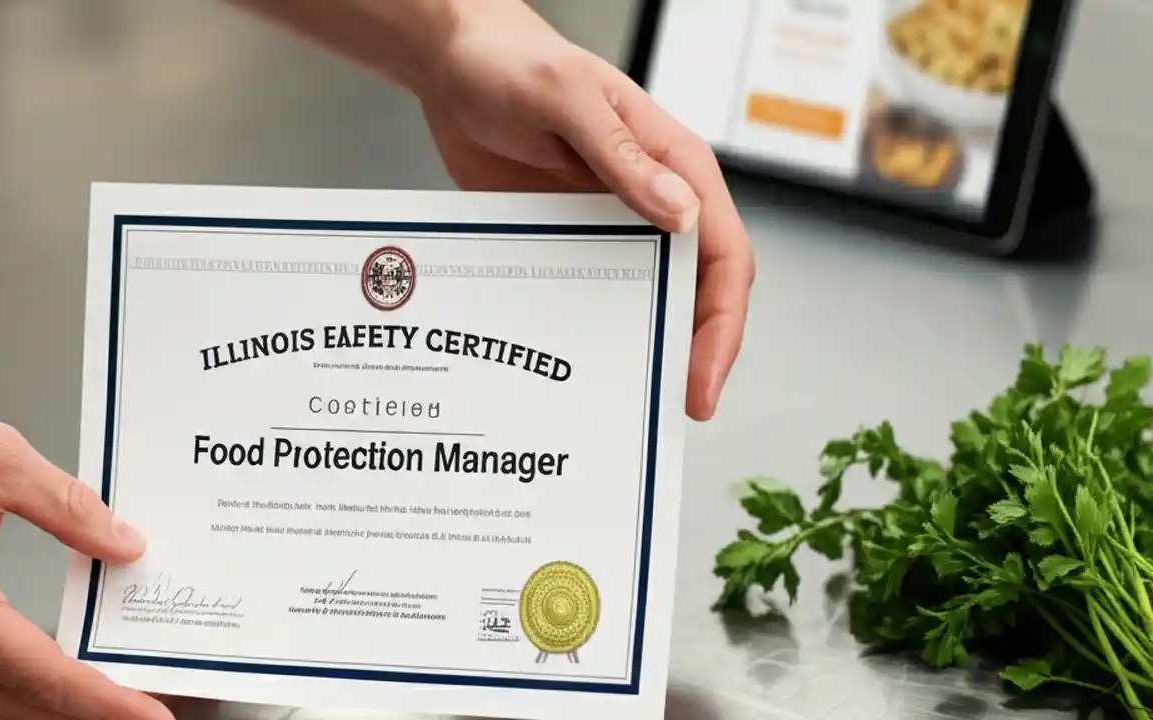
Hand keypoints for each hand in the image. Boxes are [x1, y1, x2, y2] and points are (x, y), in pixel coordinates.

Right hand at [0, 401, 173, 719]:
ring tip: (114, 693)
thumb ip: (68, 507)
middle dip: (88, 713)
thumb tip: (122, 543)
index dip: (102, 701)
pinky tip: (56, 670)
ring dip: (53, 701)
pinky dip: (21, 681)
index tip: (149, 715)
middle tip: (147, 709)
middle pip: (20, 704)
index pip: (41, 674)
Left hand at [415, 0, 754, 420]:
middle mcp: (654, 196)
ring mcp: (614, 219)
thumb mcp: (567, 99)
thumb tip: (681, 212)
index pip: (723, 250)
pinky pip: (599, 289)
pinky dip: (602, 327)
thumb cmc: (514, 64)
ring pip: (653, 293)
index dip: (722, 320)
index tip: (702, 376)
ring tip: (637, 398)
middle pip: (699, 284)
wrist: (455, 65)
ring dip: (653, 343)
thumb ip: (621, 155)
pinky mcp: (574, 235)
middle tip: (678, 407)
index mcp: (674, 161)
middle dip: (698, 347)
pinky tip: (586, 361)